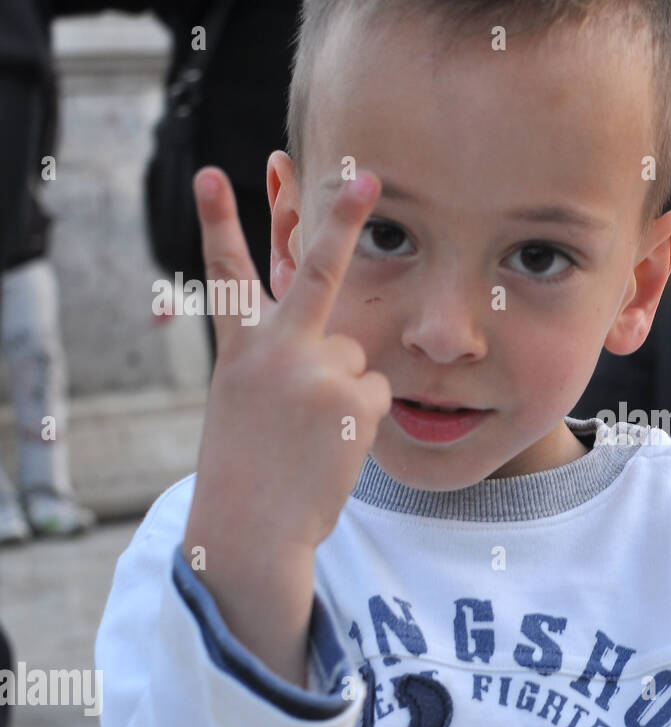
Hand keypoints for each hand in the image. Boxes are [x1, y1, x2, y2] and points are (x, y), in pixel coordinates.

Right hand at [181, 166, 390, 684]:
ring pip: (360, 361)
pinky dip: (364, 421)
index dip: (218, 222)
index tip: (212, 174)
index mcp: (240, 350)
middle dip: (343, 219)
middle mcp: (276, 349)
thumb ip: (280, 363)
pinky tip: (333, 446)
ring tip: (313, 436)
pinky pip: (378, 393)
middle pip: (316, 273)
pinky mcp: (354, 396)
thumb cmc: (251, 468)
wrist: (251, 528)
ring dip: (348, 397)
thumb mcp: (246, 403)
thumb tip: (347, 351)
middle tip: (367, 177)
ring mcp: (316, 369)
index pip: (227, 277)